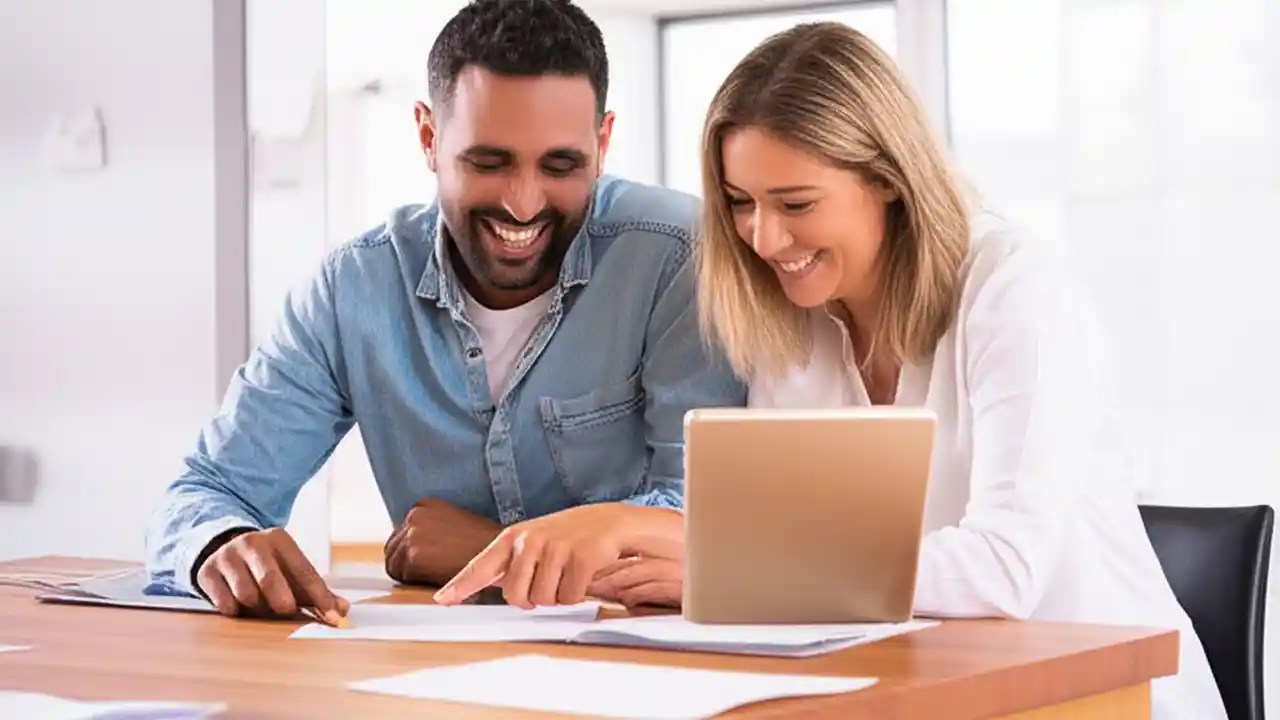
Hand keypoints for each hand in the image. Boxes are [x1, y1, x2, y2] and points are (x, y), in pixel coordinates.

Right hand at [196, 527, 348, 623]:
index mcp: (280, 539)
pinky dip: (236, 611)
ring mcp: (227, 556)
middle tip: (286, 611)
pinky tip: (239, 605)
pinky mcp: (207, 572)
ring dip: (257, 607)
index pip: (305, 571)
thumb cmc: (267, 566)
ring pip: (246, 593)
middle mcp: (253, 543)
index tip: (333, 618)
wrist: (222, 548)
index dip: (320, 597)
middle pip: (270, 578)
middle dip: (282, 601)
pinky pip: (224, 603)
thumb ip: (317, 592)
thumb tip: (343, 610)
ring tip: (260, 604)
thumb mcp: (292, 572)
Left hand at [384, 498, 501, 586]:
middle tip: (425, 573)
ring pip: (394, 563)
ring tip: (431, 577)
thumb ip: (430, 530)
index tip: (422, 561)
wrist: (498, 556)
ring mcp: (412, 534)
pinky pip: (400, 576)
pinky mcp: (413, 555)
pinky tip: (432, 579)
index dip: (409, 552)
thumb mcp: (453, 524)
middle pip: (393, 548)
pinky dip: (412, 582)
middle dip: (405, 563)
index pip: (400, 534)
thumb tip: (415, 548)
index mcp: (423, 505)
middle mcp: (414, 516)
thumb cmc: (482, 545)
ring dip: (408, 574)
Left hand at [434, 504, 681, 608]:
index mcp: (514, 538)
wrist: (612, 522)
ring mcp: (556, 547)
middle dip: (533, 598)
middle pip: (516, 596)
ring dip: (558, 596)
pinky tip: (583, 575)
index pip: (482, 565)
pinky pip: (570, 597)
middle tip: (548, 582)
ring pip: (544, 599)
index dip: (461, 585)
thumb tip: (484, 587)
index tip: (442, 600)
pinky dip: (577, 595)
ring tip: (567, 574)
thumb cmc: (570, 535)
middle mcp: (530, 540)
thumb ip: (510, 563)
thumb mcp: (536, 541)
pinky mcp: (581, 557)